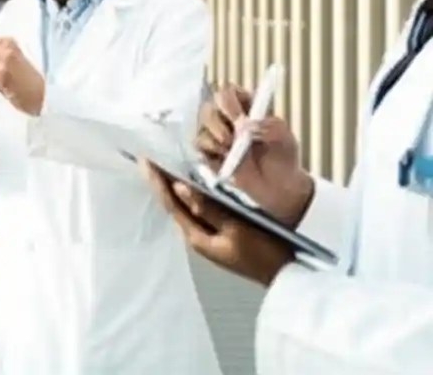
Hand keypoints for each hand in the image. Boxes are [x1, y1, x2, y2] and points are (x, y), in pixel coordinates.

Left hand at [142, 161, 293, 285]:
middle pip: (174, 204)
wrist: (286, 274)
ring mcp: (208, 237)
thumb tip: (181, 188)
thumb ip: (209, 209)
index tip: (146, 161)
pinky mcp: (220, 235)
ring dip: (175, 187)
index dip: (157, 181)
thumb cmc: (265, 254)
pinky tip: (193, 184)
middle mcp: (197, 237)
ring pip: (185, 207)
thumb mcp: (237, 229)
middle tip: (152, 159)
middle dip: (162, 182)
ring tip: (165, 166)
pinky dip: (192, 195)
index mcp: (197, 237)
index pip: (171, 204)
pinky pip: (199, 211)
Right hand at [196, 85, 312, 226]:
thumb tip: (245, 125)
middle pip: (209, 107)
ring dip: (217, 139)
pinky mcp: (208, 152)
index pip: (227, 92)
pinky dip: (212, 152)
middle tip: (233, 138)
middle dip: (219, 122)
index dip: (229, 102)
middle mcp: (227, 117)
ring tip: (234, 151)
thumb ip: (270, 127)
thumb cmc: (283, 157)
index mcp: (246, 106)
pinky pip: (199, 145)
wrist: (278, 188)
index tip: (239, 118)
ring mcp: (216, 134)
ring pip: (202, 126)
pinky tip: (226, 159)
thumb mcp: (285, 139)